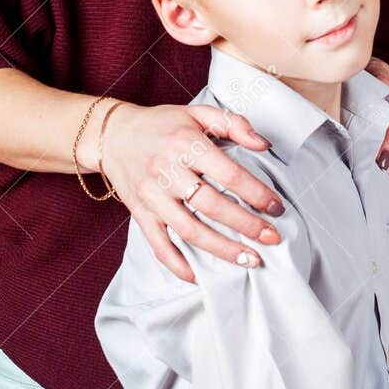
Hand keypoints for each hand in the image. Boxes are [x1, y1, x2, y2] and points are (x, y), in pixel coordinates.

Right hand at [99, 103, 285, 282]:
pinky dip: (179, 265)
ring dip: (222, 249)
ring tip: (250, 260)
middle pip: (212, 206)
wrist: (112, 135)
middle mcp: (167, 172)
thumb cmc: (163, 125)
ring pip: (189, 230)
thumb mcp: (198, 113)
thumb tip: (264, 144)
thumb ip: (234, 124)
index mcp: (185, 144)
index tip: (276, 207)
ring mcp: (152, 197)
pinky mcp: (140, 215)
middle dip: (246, 226)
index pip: (229, 174)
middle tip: (272, 237)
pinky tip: (201, 276)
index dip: (257, 193)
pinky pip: (159, 246)